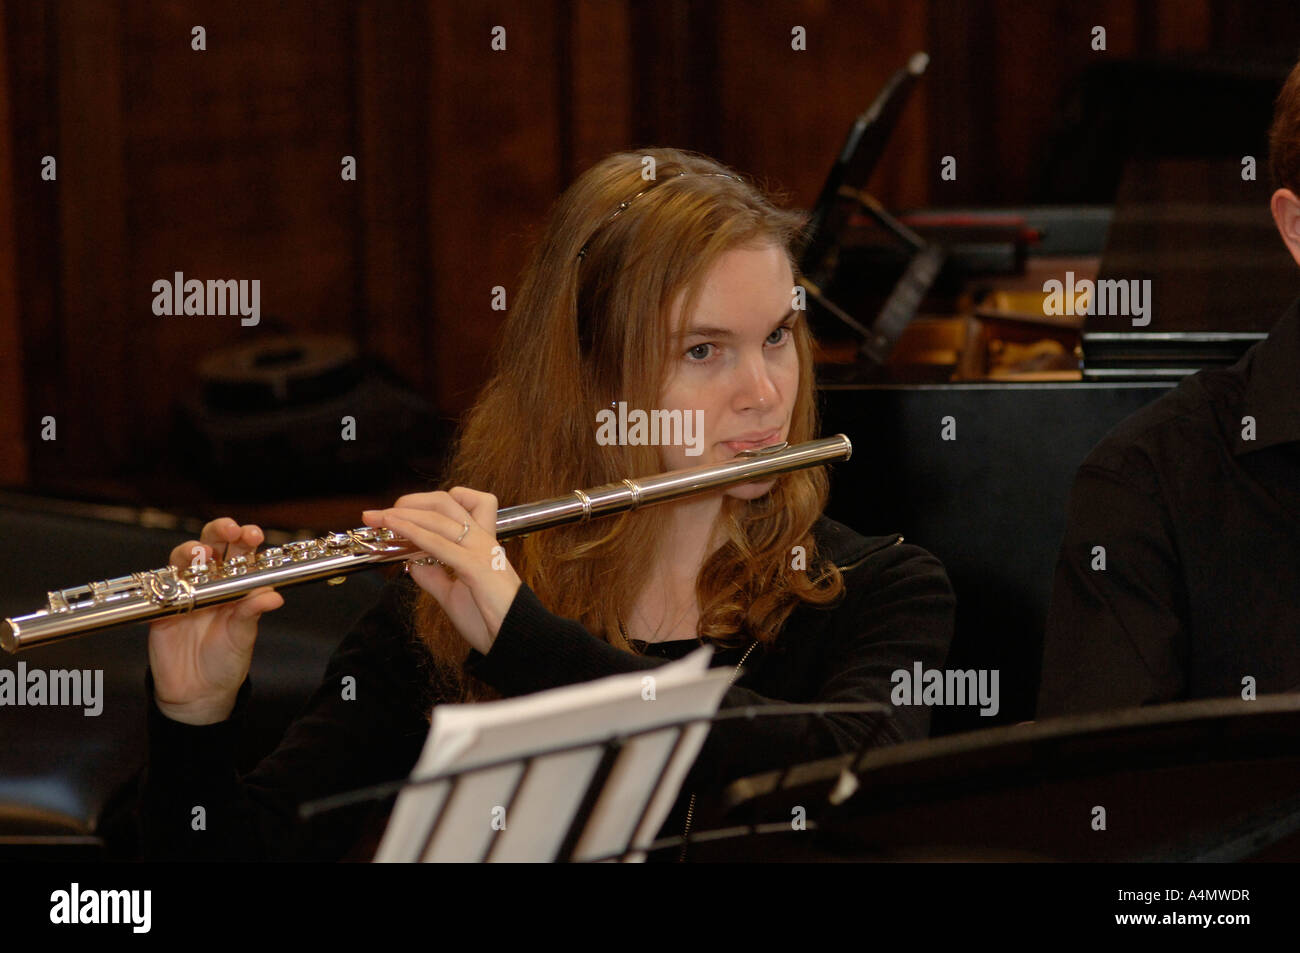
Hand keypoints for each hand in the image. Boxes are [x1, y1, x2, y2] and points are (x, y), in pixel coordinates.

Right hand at [147, 518, 283, 724]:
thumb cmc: (226, 661)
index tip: (253, 534)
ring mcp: (185, 591)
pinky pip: (162, 585)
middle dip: (220, 531)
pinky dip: (168, 578)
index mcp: (237, 585)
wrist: (198, 693)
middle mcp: (211, 583)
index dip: (246, 538)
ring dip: (193, 550)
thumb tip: (274, 596)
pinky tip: (177, 579)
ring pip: (184, 559)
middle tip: (229, 529)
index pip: (242, 553)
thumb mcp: (243, 637)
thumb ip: (252, 614)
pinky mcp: (162, 605)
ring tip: (203, 553)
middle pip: (213, 545)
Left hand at [363, 487, 521, 654]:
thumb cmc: (491, 620)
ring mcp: (480, 550)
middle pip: (445, 502)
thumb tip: (412, 563)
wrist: (515, 640)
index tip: (401, 514)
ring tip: (377, 518)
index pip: (461, 503)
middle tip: (380, 514)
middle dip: (409, 502)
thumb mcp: (453, 595)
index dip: (428, 504)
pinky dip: (413, 533)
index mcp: (481, 543)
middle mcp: (482, 539)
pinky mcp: (476, 567)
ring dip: (402, 514)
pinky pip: (439, 544)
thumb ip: (434, 577)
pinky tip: (394, 530)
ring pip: (438, 518)